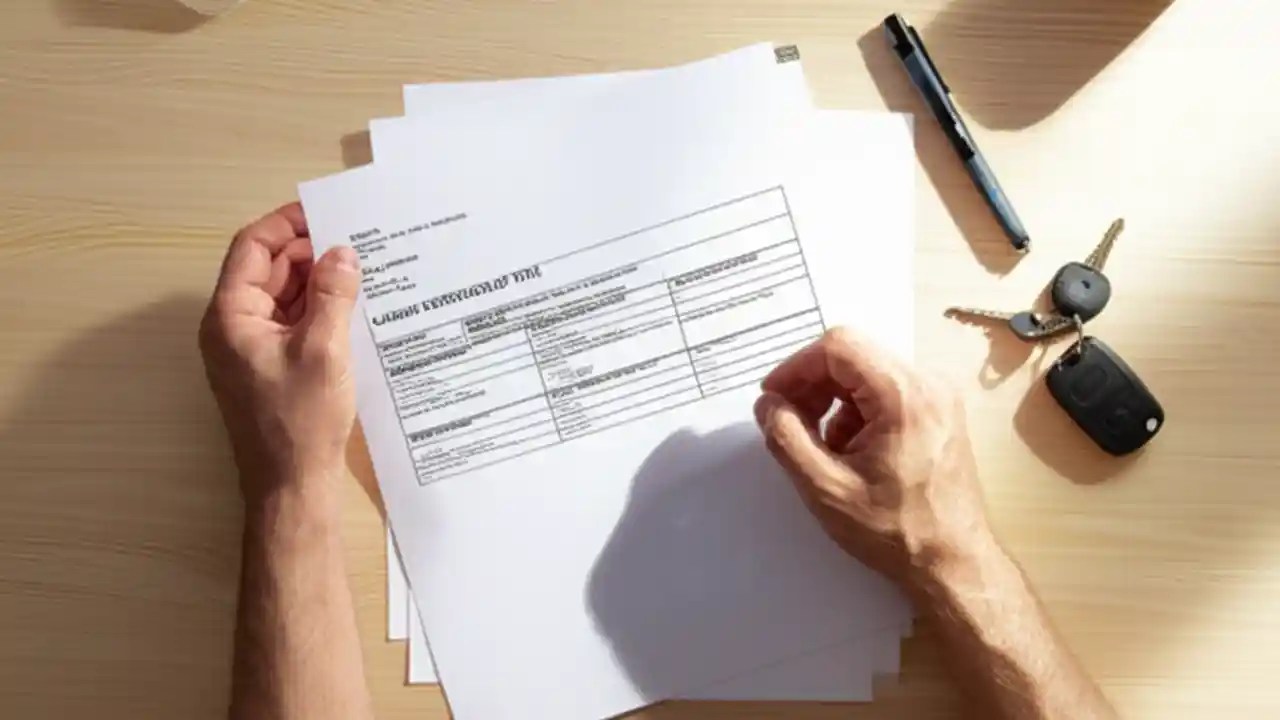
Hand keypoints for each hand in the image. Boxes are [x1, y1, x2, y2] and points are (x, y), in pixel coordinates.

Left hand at [199, 203, 360, 505]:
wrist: (292, 486)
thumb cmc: (301, 421)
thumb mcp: (324, 350)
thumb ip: (333, 296)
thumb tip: (343, 253)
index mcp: (231, 316)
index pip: (252, 247)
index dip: (287, 224)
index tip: (327, 212)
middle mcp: (234, 327)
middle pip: (269, 270)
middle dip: (310, 252)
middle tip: (357, 240)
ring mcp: (252, 348)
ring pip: (284, 297)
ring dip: (320, 282)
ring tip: (364, 269)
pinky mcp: (271, 367)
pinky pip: (294, 324)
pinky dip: (320, 310)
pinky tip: (355, 306)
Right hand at [753, 327, 994, 594]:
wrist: (954, 563)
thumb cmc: (896, 532)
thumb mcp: (826, 489)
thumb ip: (786, 438)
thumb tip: (768, 403)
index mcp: (905, 395)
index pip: (838, 347)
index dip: (796, 367)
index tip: (773, 398)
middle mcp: (929, 383)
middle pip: (854, 356)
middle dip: (814, 385)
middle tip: (790, 423)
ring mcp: (940, 395)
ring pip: (867, 372)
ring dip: (834, 402)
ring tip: (824, 448)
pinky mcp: (941, 411)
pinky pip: (887, 391)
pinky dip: (858, 412)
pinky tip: (851, 452)